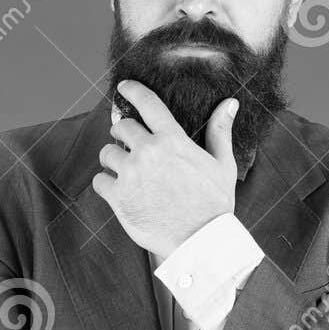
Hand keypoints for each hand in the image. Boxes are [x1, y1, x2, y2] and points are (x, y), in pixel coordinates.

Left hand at [93, 80, 237, 258]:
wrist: (200, 242)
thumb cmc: (214, 204)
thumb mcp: (222, 165)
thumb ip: (220, 131)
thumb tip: (229, 103)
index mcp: (173, 140)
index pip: (147, 103)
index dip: (132, 91)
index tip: (123, 87)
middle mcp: (148, 152)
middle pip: (121, 127)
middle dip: (122, 133)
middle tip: (129, 144)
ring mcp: (131, 174)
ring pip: (106, 153)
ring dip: (113, 160)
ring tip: (126, 171)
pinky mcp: (118, 197)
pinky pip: (99, 180)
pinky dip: (106, 184)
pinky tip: (119, 191)